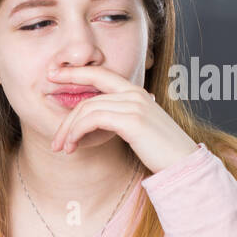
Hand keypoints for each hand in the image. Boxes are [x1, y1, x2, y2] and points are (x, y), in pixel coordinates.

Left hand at [48, 66, 197, 173]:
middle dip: (66, 120)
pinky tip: (73, 146)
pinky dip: (77, 132)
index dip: (75, 72)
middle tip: (56, 141)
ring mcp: (134, 105)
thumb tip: (91, 124)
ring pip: (87, 109)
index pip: (100, 74)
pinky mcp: (132, 120)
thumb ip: (118, 118)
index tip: (53, 74)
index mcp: (136, 92)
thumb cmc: (159, 150)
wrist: (183, 163)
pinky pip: (92, 120)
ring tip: (62, 148)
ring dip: (69, 131)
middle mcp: (135, 93)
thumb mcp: (137, 128)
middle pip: (88, 98)